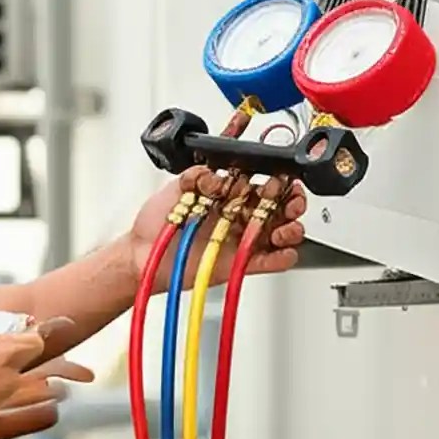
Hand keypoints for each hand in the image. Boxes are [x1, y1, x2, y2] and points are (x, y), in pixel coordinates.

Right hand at [0, 318, 76, 438]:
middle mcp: (7, 377)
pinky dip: (44, 413)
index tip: (61, 326)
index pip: (35, 338)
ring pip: (45, 393)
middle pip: (47, 366)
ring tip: (61, 385)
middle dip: (61, 362)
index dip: (48, 331)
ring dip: (55, 386)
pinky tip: (51, 411)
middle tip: (70, 363)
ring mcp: (4, 405)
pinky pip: (31, 421)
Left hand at [128, 166, 306, 292]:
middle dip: (293, 202)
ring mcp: (243, 239)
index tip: (278, 178)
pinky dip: (284, 257)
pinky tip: (283, 251)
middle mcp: (240, 215)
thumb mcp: (176, 188)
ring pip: (282, 233)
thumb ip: (198, 175)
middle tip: (290, 201)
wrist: (145, 254)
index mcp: (229, 195)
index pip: (263, 185)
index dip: (277, 181)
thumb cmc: (157, 222)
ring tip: (284, 229)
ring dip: (292, 229)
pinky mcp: (243, 263)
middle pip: (280, 207)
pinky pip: (273, 261)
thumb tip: (217, 176)